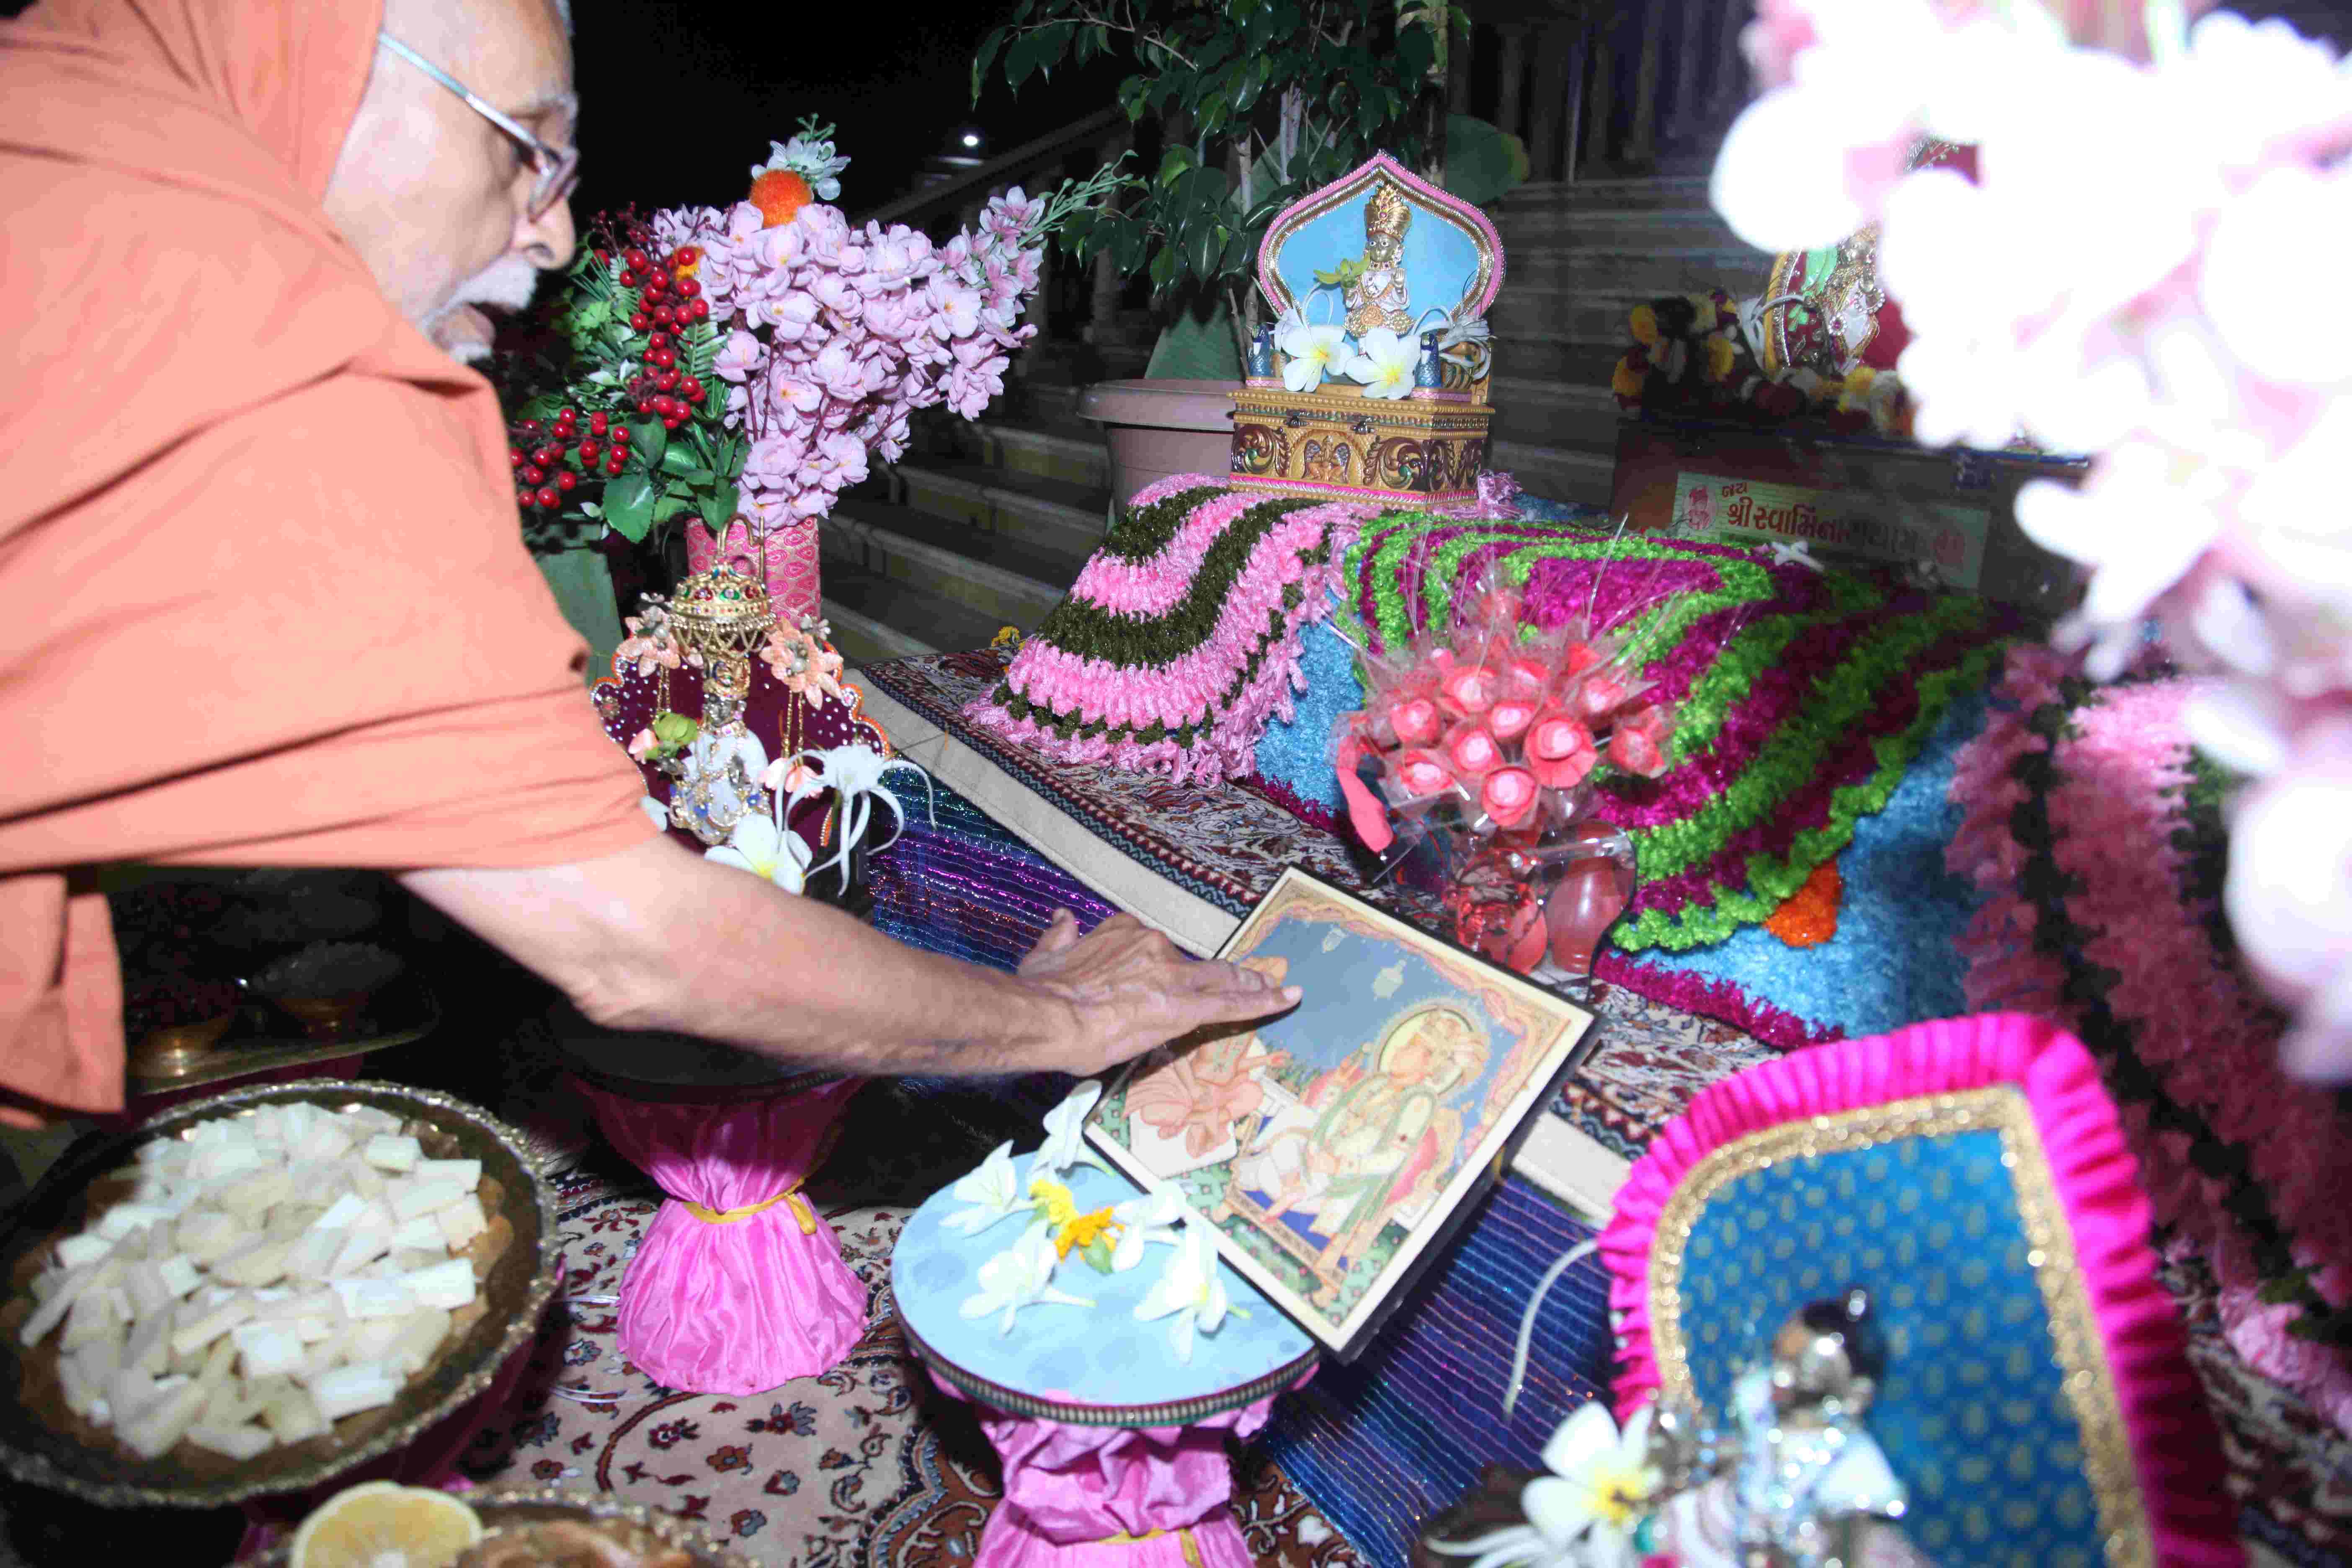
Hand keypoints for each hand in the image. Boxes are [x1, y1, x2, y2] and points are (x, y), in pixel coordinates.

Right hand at [1017, 910, 1300, 1074]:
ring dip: (1248, 983)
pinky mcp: (1187, 1005)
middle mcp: (1152, 946)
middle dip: (1226, 969)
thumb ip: (1058, 937)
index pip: (1152, 947)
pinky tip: (1288, 997)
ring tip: (1274, 989)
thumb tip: (1061, 919)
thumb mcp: (1044, 956)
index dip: (1165, 962)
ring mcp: (1173, 974)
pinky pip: (1234, 1002)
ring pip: (1221, 978)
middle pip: (1197, 961)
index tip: (1170, 970)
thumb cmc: (1042, 992)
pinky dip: (1264, 999)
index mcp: (1121, 934)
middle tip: (1253, 975)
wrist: (1048, 1015)